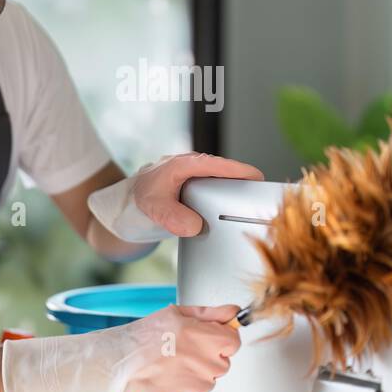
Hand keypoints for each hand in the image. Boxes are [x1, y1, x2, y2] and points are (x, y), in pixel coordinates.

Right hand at [115, 304, 241, 391]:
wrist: (119, 361)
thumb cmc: (145, 335)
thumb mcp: (178, 313)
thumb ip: (212, 314)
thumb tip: (233, 313)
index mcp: (209, 340)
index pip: (234, 342)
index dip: (219, 339)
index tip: (205, 339)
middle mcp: (207, 365)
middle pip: (222, 365)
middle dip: (206, 359)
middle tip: (182, 352)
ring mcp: (195, 388)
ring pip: (204, 384)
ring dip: (192, 377)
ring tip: (168, 366)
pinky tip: (162, 381)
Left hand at [129, 152, 263, 237]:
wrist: (128, 201)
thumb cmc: (140, 199)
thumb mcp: (154, 209)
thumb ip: (173, 217)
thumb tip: (196, 226)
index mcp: (181, 165)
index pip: (214, 165)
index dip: (236, 170)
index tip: (255, 176)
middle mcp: (191, 166)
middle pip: (223, 169)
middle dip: (243, 178)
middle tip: (263, 191)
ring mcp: (195, 175)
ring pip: (221, 178)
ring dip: (236, 186)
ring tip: (253, 200)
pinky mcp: (196, 185)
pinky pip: (216, 186)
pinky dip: (226, 194)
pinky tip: (234, 208)